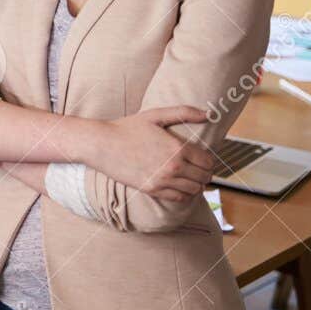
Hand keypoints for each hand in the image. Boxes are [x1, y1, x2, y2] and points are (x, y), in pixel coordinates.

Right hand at [85, 107, 215, 202]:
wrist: (101, 144)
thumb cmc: (126, 128)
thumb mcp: (155, 115)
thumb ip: (184, 112)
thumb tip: (209, 114)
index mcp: (178, 148)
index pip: (208, 162)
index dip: (207, 160)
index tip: (201, 159)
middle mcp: (174, 166)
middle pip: (204, 177)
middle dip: (203, 173)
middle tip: (196, 168)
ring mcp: (163, 180)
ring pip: (195, 189)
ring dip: (195, 184)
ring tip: (188, 177)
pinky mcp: (152, 189)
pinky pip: (179, 198)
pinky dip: (184, 193)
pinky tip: (177, 185)